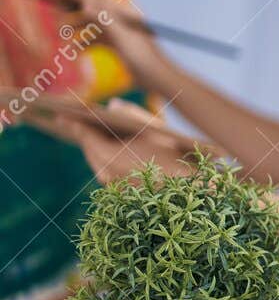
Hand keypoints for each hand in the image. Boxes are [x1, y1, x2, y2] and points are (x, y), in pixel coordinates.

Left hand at [28, 99, 192, 182]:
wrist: (192, 188)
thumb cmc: (175, 154)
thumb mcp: (155, 128)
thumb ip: (130, 113)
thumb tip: (112, 106)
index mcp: (111, 154)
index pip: (86, 135)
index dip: (75, 122)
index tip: (64, 114)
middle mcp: (108, 172)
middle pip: (89, 150)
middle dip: (84, 135)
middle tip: (76, 122)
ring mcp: (115, 185)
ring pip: (97, 162)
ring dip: (94, 148)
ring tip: (92, 135)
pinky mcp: (124, 193)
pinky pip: (107, 172)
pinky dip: (105, 160)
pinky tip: (111, 152)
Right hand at [63, 0, 168, 85]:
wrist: (158, 78)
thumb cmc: (143, 57)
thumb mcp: (121, 37)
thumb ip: (104, 19)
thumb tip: (85, 3)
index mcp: (125, 11)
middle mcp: (121, 19)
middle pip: (92, 10)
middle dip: (73, 15)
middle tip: (57, 22)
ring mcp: (120, 32)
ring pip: (92, 26)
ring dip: (77, 31)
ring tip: (63, 39)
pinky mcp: (118, 45)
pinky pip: (96, 40)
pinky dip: (84, 44)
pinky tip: (74, 52)